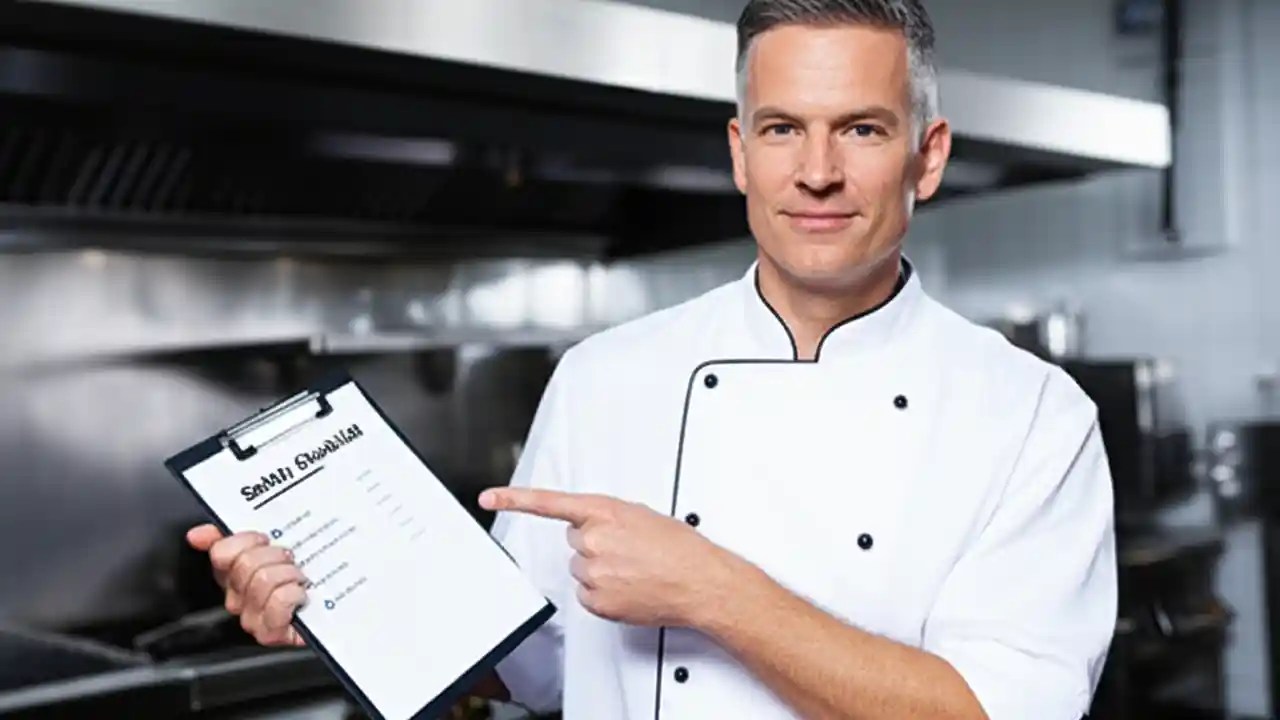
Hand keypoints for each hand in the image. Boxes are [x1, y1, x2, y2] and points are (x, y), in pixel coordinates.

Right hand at [186, 524, 307, 646]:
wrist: (340, 607)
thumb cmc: (313, 572)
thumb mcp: (282, 541)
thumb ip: (241, 532)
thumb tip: (199, 534)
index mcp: (235, 572)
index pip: (222, 552)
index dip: (247, 540)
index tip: (265, 539)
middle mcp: (239, 596)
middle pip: (244, 565)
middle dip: (275, 555)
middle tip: (291, 560)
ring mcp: (253, 617)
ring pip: (262, 581)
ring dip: (290, 575)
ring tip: (300, 579)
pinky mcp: (271, 634)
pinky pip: (277, 603)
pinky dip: (295, 594)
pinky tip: (303, 596)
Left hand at [479, 488, 739, 628]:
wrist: (701, 581)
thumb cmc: (681, 549)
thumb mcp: (644, 516)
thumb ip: (611, 517)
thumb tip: (598, 525)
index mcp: (604, 512)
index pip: (549, 503)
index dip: (514, 500)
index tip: (490, 498)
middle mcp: (594, 540)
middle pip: (575, 541)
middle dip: (596, 544)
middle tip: (627, 550)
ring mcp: (593, 572)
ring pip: (582, 569)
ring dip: (601, 569)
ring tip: (634, 570)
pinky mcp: (597, 600)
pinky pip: (588, 594)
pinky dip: (605, 593)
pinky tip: (630, 587)